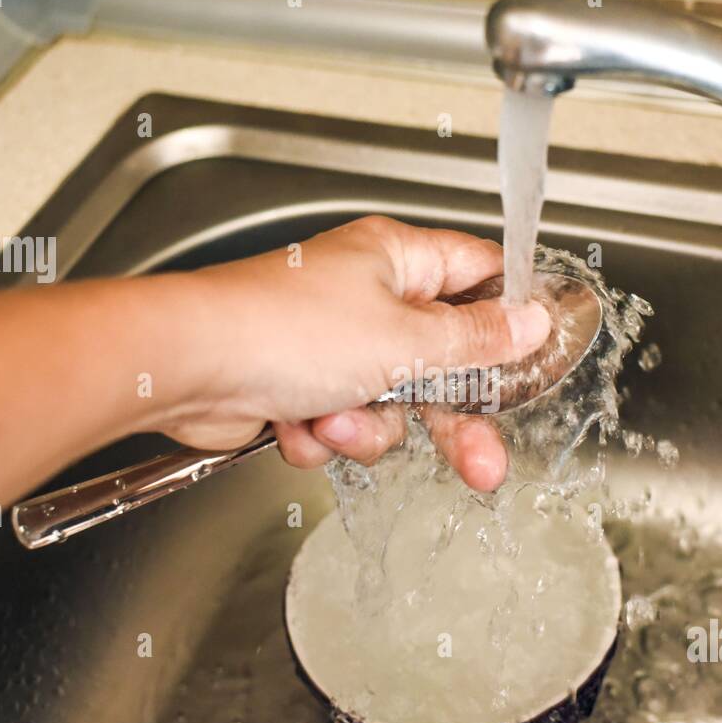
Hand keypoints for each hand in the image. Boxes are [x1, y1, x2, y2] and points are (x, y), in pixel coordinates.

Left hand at [150, 216, 551, 490]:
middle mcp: (365, 297)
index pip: (479, 274)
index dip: (509, 316)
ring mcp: (330, 343)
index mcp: (396, 260)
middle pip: (439, 360)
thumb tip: (530, 322)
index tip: (534, 356)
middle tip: (479, 462)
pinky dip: (323, 435)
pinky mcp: (299, 385)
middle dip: (449, 418)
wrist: (187, 369)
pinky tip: (296, 424)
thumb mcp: (404, 340)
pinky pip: (342, 424)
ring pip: (389, 405)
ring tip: (333, 418)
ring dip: (366, 426)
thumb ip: (475, 341)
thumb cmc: (281, 331)